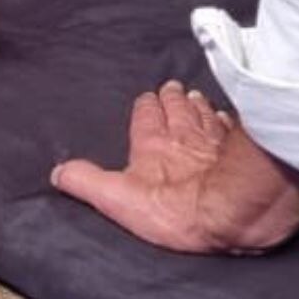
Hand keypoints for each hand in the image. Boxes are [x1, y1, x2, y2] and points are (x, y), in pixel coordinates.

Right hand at [51, 80, 298, 253]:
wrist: (236, 210)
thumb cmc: (174, 207)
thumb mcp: (117, 199)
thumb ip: (86, 182)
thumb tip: (57, 172)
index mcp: (151, 142)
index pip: (146, 114)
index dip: (146, 106)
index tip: (147, 98)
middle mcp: (182, 134)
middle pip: (176, 107)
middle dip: (172, 98)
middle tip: (172, 88)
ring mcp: (214, 139)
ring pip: (203, 113)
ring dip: (197, 105)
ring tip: (195, 97)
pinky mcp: (241, 149)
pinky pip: (230, 127)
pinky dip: (225, 121)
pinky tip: (226, 118)